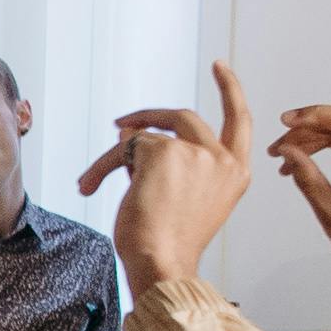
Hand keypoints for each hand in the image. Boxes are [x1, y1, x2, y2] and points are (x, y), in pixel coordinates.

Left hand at [74, 64, 253, 290]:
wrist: (162, 263)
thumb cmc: (169, 245)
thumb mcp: (180, 200)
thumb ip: (169, 164)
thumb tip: (130, 134)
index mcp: (236, 175)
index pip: (240, 122)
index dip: (230, 91)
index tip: (220, 68)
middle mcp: (223, 160)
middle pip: (185, 118)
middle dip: (150, 115)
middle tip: (123, 121)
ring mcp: (196, 153)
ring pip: (147, 137)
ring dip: (119, 154)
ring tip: (94, 179)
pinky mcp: (164, 152)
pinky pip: (125, 147)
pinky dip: (103, 166)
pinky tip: (90, 185)